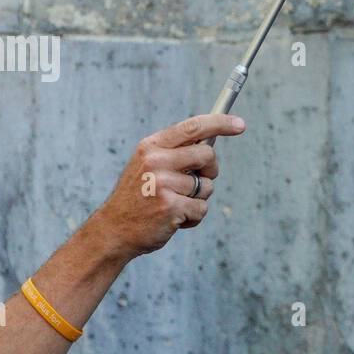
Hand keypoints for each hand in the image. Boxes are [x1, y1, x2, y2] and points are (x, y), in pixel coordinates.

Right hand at [92, 113, 244, 259]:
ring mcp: (163, 183)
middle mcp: (155, 161)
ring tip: (175, 205)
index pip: (192, 127)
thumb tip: (212, 141)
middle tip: (197, 182)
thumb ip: (175, 153)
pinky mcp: (171, 206)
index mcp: (151, 147)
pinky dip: (194, 217)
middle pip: (207, 155)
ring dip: (198, 199)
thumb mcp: (148, 166)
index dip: (220, 123)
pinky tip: (175, 220)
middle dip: (210, 171)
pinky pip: (202, 208)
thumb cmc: (138, 198)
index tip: (239, 125)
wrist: (114, 230)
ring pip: (206, 186)